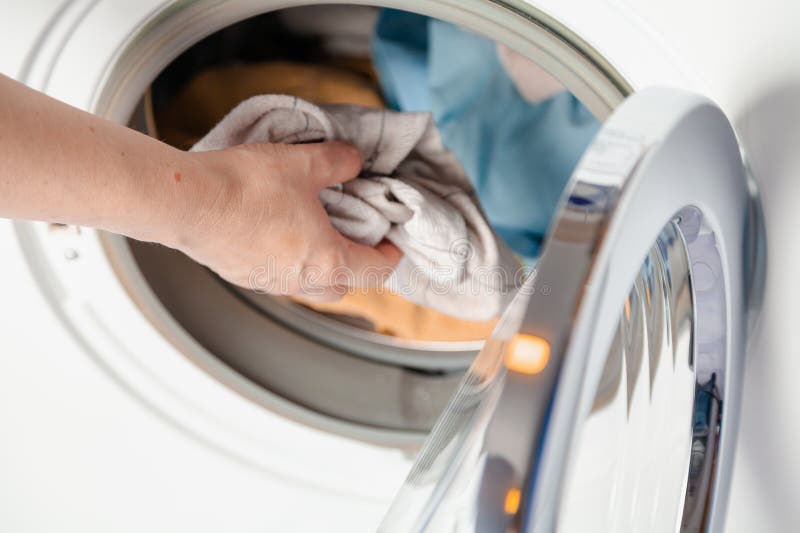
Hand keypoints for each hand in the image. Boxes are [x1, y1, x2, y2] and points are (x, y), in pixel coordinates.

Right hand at [171, 142, 401, 298]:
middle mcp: (300, 282)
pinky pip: (277, 277)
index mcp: (327, 261)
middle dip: (356, 267)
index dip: (391, 255)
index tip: (392, 242)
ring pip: (307, 286)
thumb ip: (339, 161)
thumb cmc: (247, 187)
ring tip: (315, 232)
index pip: (376, 270)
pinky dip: (287, 261)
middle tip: (355, 239)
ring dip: (319, 266)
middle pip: (342, 288)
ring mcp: (268, 283)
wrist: (187, 201)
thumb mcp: (305, 162)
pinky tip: (276, 232)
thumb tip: (354, 160)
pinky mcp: (240, 275)